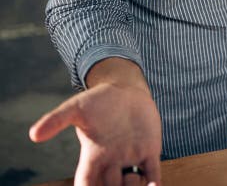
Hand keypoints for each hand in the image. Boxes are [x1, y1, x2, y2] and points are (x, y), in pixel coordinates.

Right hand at [30, 79, 161, 184]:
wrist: (124, 90)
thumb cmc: (97, 101)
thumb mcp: (74, 108)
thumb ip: (56, 120)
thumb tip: (34, 135)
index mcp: (92, 155)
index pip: (86, 183)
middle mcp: (111, 161)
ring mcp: (131, 156)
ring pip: (131, 185)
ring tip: (130, 178)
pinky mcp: (149, 149)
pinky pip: (152, 172)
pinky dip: (154, 182)